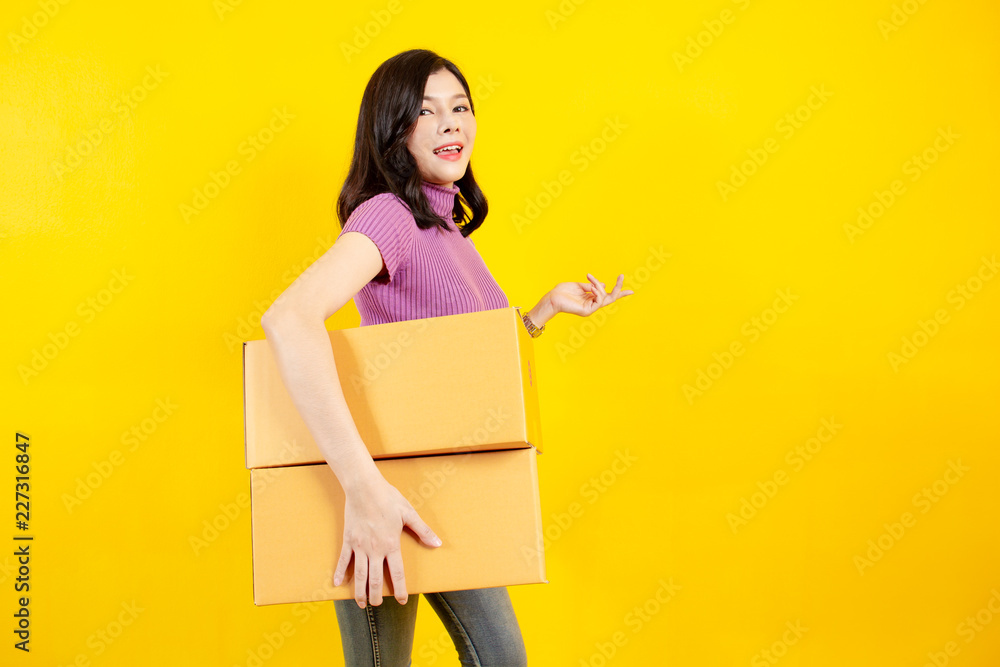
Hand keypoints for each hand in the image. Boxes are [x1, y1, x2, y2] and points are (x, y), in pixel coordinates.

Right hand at [333, 473, 441, 607]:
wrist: (364, 487)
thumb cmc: (388, 498)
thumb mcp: (409, 513)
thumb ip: (422, 530)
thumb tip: (437, 543)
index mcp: (391, 544)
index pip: (397, 573)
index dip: (400, 589)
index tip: (402, 600)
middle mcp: (374, 549)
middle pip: (375, 579)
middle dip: (377, 595)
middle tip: (378, 605)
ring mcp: (359, 546)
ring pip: (359, 574)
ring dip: (360, 591)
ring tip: (361, 603)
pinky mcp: (348, 540)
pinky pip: (343, 560)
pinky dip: (339, 572)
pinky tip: (337, 583)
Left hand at [549, 273, 633, 317]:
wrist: (552, 298)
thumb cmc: (562, 292)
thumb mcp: (579, 285)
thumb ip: (591, 285)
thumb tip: (602, 284)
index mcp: (591, 298)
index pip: (608, 296)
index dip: (620, 293)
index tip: (632, 291)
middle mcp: (592, 304)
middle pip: (611, 298)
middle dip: (618, 288)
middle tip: (622, 276)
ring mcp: (590, 309)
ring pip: (605, 297)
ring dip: (599, 286)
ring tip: (590, 279)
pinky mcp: (587, 311)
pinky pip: (598, 300)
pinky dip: (597, 292)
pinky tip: (591, 287)